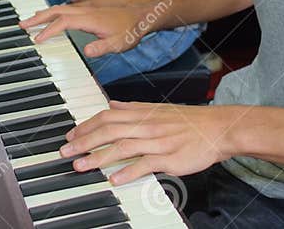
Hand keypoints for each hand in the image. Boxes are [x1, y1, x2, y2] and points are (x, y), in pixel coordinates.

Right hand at [19, 1, 149, 56]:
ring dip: (45, 13)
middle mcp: (85, 11)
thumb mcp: (118, 43)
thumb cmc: (131, 30)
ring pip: (61, 8)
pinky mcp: (90, 8)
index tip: (37, 40)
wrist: (142, 15)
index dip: (48, 31)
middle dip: (38, 18)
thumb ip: (102, 47)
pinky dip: (56, 11)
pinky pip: (68, 8)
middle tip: (22, 24)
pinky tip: (53, 15)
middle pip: (56, 11)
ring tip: (31, 20)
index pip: (62, 23)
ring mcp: (87, 8)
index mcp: (89, 18)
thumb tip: (87, 51)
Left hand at [59, 101, 234, 184]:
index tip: (71, 135)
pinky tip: (114, 178)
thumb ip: (133, 108)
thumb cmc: (189, 121)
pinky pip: (145, 164)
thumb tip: (112, 104)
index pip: (107, 117)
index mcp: (142, 114)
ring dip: (98, 157)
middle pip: (108, 131)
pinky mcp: (168, 157)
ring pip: (122, 147)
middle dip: (84, 141)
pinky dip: (128, 171)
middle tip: (65, 151)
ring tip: (81, 165)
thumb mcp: (158, 109)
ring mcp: (157, 141)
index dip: (86, 125)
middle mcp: (146, 125)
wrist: (218, 128)